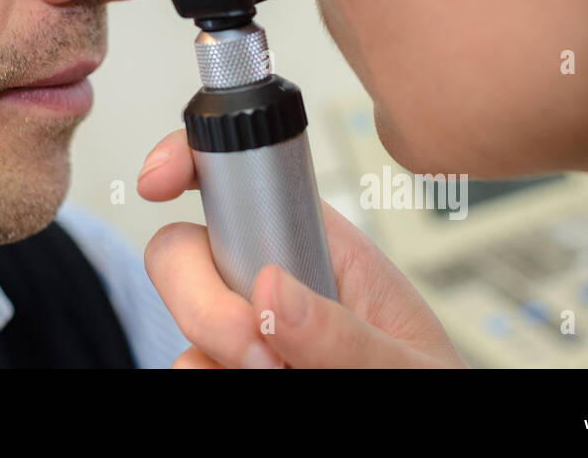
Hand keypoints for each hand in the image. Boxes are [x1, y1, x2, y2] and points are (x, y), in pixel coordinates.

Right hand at [138, 127, 466, 367]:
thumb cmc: (425, 389)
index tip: (158, 179)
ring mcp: (242, 325)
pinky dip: (208, 377)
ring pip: (180, 314)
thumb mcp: (406, 360)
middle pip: (184, 246)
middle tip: (257, 351)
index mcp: (319, 244)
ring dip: (213, 347)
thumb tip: (273, 290)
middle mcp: (269, 275)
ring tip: (280, 376)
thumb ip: (345, 332)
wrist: (429, 443)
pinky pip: (186, 365)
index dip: (190, 158)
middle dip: (200, 296)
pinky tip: (258, 389)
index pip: (243, 174)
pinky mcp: (223, 366)